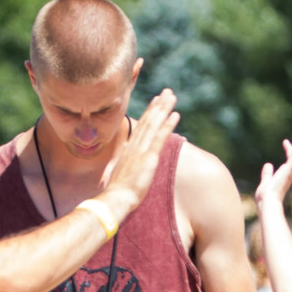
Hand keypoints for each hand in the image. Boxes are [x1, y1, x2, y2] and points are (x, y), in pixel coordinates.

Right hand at [95, 90, 180, 213]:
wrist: (115, 199)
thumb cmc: (116, 193)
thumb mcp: (118, 174)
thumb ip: (122, 163)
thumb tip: (124, 154)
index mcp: (128, 149)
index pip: (141, 127)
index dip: (150, 112)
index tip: (156, 101)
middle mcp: (134, 146)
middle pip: (148, 121)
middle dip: (158, 105)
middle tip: (167, 92)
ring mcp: (141, 151)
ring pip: (154, 125)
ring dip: (164, 109)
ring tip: (172, 96)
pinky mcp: (149, 158)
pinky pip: (160, 137)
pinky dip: (167, 125)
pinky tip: (175, 114)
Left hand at [254, 134, 291, 213]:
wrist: (267, 202)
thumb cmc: (265, 197)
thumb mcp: (265, 182)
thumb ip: (267, 174)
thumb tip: (268, 164)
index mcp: (286, 177)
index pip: (291, 162)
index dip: (290, 151)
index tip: (286, 142)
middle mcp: (290, 174)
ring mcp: (290, 173)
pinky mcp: (288, 171)